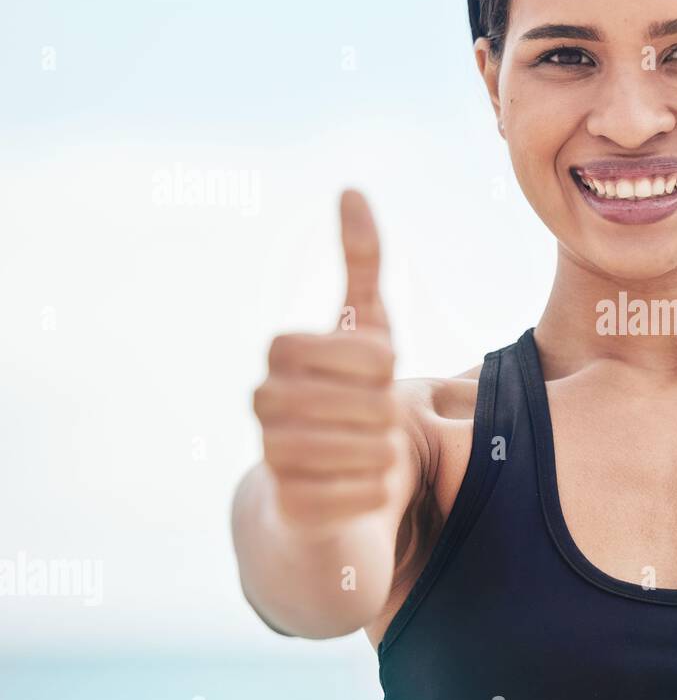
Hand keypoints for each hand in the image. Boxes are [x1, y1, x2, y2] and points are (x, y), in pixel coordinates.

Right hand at [253, 190, 403, 534]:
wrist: (321, 500)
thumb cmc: (351, 401)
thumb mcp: (366, 331)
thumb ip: (361, 263)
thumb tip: (351, 188)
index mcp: (281, 356)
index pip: (359, 350)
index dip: (379, 363)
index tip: (378, 374)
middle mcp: (264, 403)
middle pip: (371, 401)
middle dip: (388, 413)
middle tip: (375, 423)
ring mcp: (273, 458)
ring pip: (374, 449)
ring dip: (389, 454)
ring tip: (371, 454)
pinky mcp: (293, 510)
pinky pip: (369, 494)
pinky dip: (381, 493)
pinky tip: (365, 491)